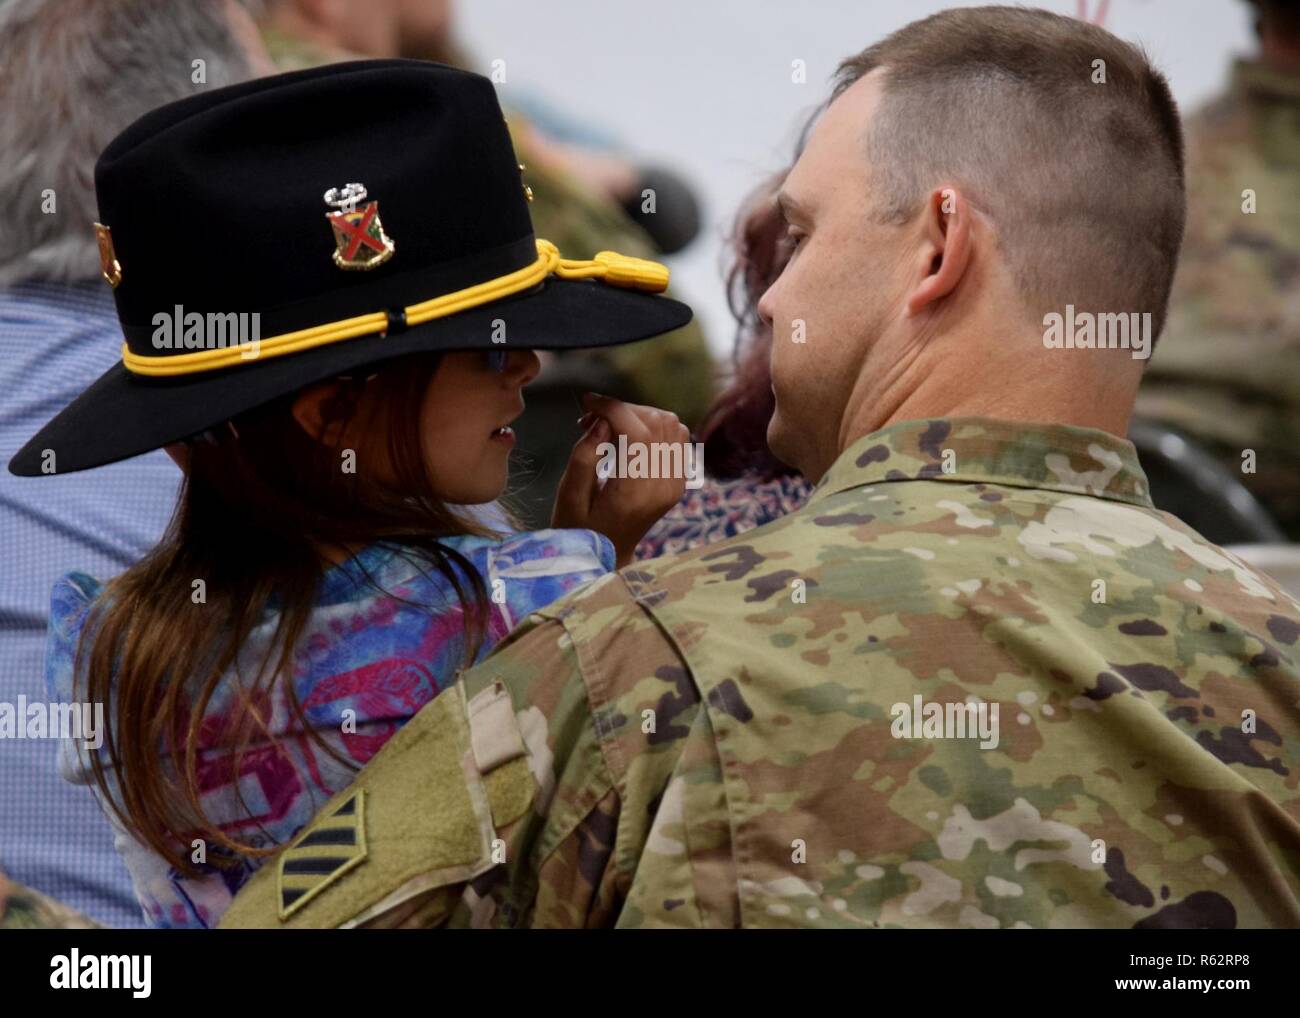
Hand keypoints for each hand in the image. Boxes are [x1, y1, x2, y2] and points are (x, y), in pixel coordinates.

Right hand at [552, 393, 690, 566]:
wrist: (608, 556)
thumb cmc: (580, 530)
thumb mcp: (569, 496)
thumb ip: (584, 456)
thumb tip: (602, 421)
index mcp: (636, 493)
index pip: (638, 432)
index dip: (612, 408)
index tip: (587, 402)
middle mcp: (664, 486)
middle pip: (656, 422)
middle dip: (622, 410)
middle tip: (590, 420)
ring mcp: (676, 483)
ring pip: (670, 423)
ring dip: (638, 415)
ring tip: (608, 427)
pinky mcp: (678, 480)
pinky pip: (677, 436)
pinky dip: (653, 426)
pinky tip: (628, 436)